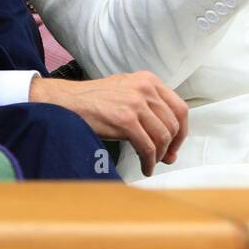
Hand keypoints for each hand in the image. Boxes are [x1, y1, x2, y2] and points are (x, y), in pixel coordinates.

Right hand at [30, 70, 188, 176]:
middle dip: (172, 146)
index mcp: (149, 80)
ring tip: (151, 163)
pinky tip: (145, 167)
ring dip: (159, 155)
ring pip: (162, 137)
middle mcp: (146, 89)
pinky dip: (149, 161)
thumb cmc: (96, 100)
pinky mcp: (125, 120)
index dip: (181, 131)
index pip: (180, 108)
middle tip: (165, 159)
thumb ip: (149, 107)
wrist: (68, 101)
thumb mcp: (127, 90)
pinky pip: (147, 147)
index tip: (175, 145)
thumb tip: (168, 137)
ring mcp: (136, 103)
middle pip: (173, 124)